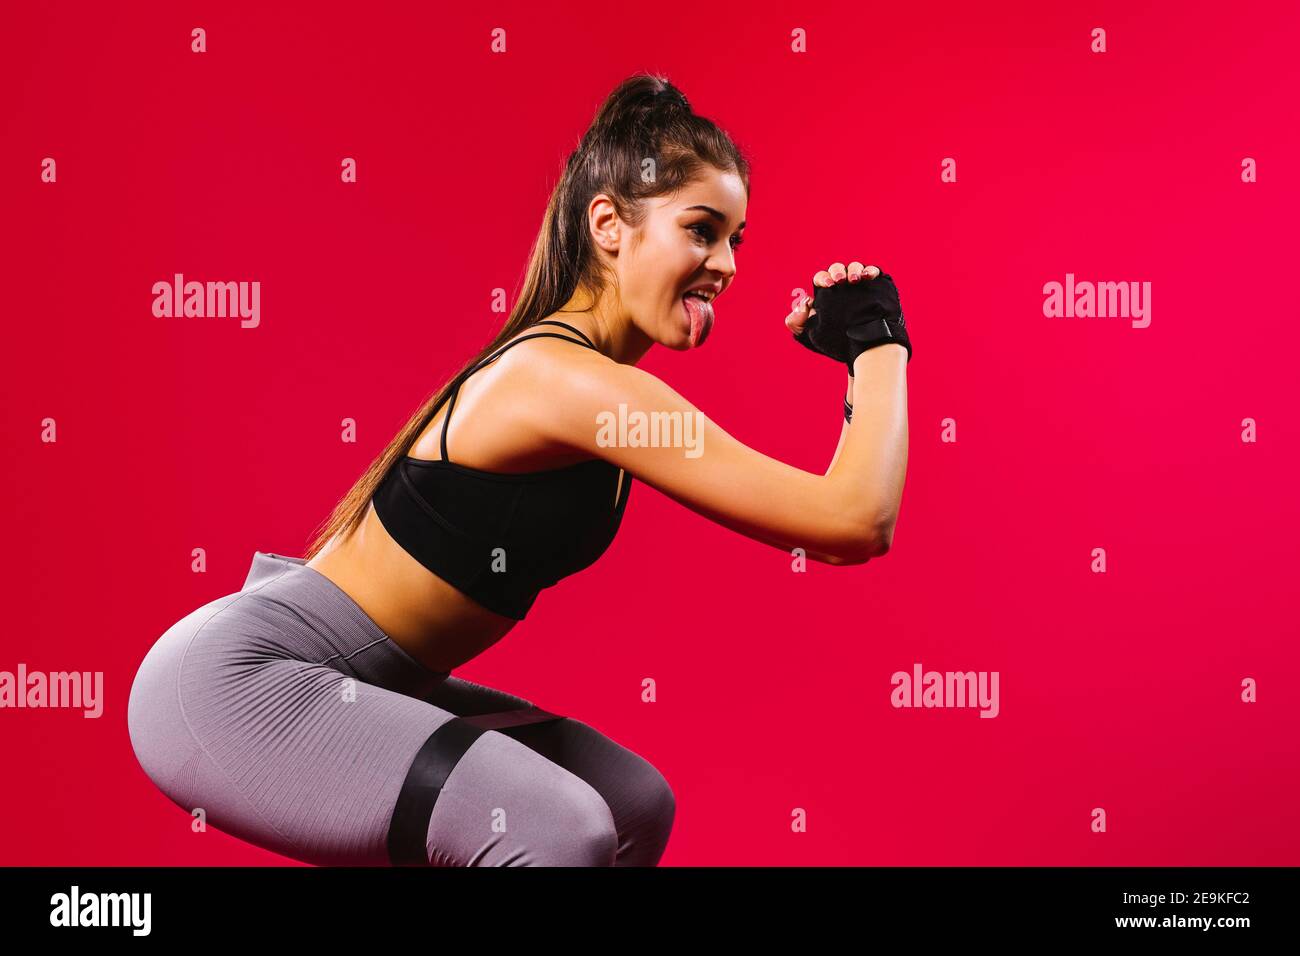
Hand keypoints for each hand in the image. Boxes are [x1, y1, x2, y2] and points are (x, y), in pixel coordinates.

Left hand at [787, 261, 910, 372]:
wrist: (866, 349)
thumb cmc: (839, 341)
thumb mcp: (813, 335)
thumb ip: (797, 323)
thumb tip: (800, 306)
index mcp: (826, 293)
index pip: (821, 278)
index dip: (823, 278)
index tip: (828, 285)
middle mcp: (842, 286)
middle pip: (837, 269)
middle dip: (837, 271)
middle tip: (840, 280)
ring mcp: (859, 285)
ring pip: (854, 267)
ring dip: (854, 270)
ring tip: (855, 280)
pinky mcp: (874, 286)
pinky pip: (873, 272)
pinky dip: (870, 271)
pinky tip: (869, 277)